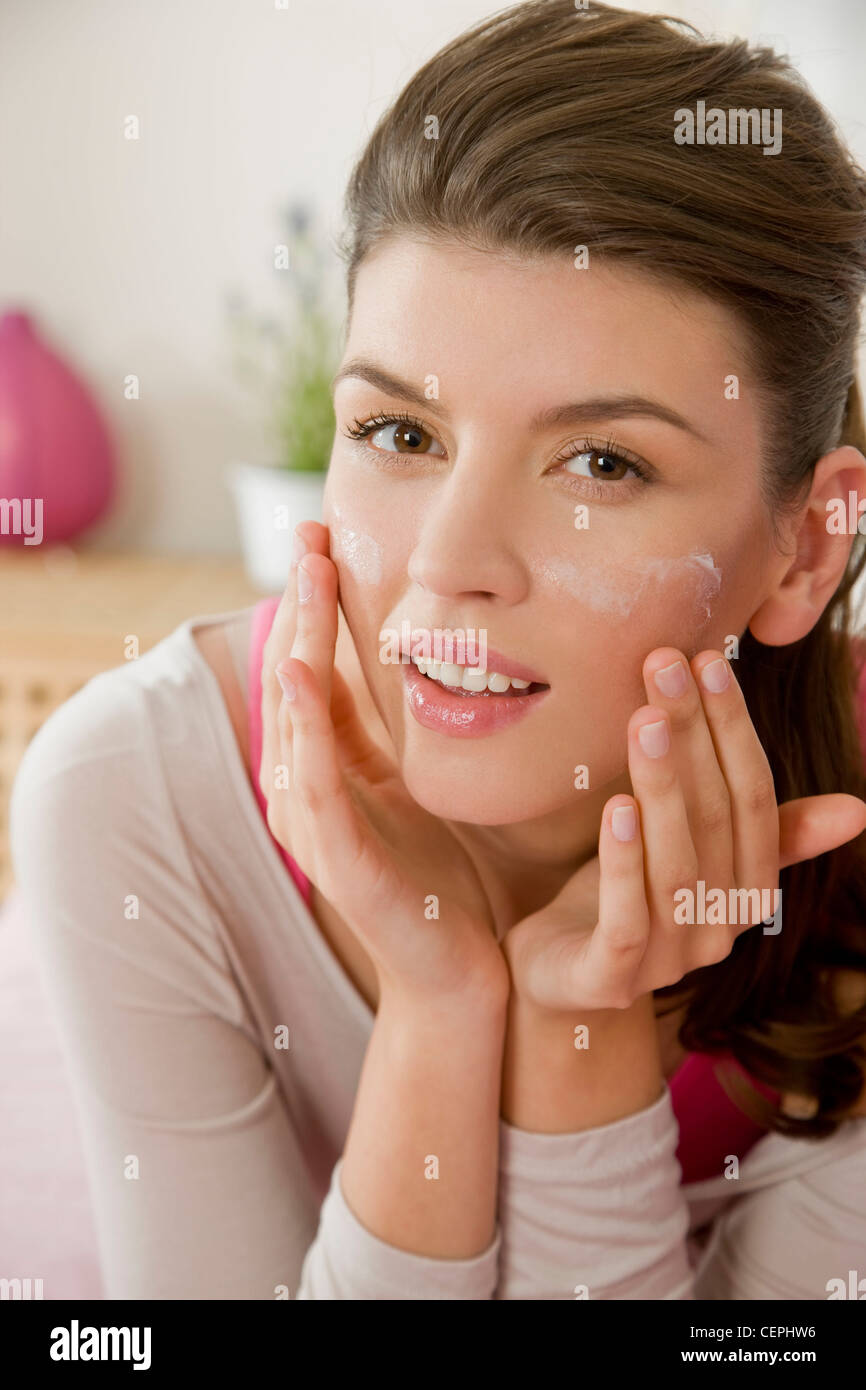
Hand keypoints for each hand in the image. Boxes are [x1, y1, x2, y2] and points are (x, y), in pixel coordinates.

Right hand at [259, 523, 507, 1005]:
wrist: (458, 974)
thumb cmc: (440, 881)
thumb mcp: (408, 787)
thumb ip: (385, 733)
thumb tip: (388, 660)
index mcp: (326, 770)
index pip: (311, 670)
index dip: (312, 605)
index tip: (322, 538)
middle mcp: (305, 791)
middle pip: (294, 680)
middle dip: (300, 606)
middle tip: (308, 534)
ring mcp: (312, 826)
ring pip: (294, 719)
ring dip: (295, 644)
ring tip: (301, 578)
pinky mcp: (336, 859)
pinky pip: (314, 781)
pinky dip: (302, 724)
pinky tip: (303, 672)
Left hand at [502, 646, 865, 1012]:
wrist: (555, 976)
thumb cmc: (625, 896)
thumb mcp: (691, 853)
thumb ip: (764, 830)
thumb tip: (858, 811)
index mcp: (746, 891)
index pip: (754, 800)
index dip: (735, 730)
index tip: (709, 662)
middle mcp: (718, 929)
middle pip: (714, 821)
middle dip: (693, 736)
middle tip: (665, 664)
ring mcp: (667, 960)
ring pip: (675, 866)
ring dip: (663, 787)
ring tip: (645, 720)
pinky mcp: (607, 979)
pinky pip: (627, 921)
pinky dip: (623, 862)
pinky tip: (614, 806)